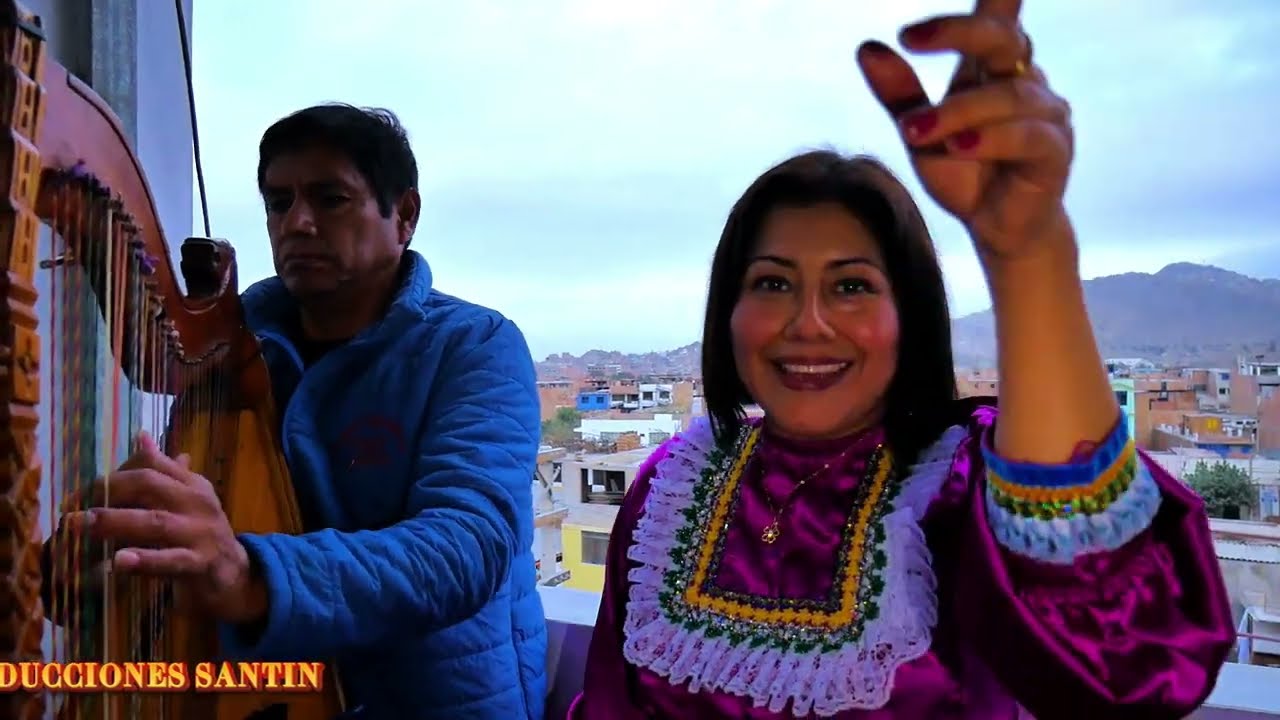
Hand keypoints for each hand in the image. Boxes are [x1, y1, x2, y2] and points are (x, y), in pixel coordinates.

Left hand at [63, 431, 266, 624]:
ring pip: (155, 522)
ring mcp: (202, 533)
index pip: (150, 466)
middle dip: (107, 492)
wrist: (236, 575)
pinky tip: (118, 562)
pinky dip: (144, 560)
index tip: (77, 494)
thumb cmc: (201, 535)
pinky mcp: (202, 563)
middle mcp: (198, 503)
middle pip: (150, 485)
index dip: (111, 475)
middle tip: (71, 508)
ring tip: (82, 525)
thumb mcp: (187, 499)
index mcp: (192, 484)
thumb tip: (142, 436)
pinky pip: (170, 560)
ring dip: (115, 522)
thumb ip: (165, 471)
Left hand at [856, 0, 1073, 261]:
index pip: (997, 15)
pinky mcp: (1056, 150)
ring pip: (1006, 96)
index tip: (925, 15)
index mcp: (994, 66)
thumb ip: (899, 93)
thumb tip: (867, 48)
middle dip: (957, 32)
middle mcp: (1025, 79)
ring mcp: (1048, 113)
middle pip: (1002, 37)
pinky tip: (959, 147)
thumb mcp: (919, 132)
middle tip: (910, 38)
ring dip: (956, 112)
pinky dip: (989, 139)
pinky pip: (1027, 135)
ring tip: (915, 131)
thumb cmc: (964, 172)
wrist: (997, 228)